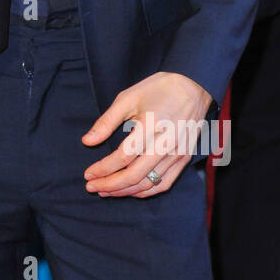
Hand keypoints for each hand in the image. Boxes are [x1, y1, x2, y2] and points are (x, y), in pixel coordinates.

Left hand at [81, 71, 212, 197]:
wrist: (193, 87)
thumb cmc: (158, 90)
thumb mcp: (128, 98)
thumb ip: (106, 122)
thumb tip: (87, 141)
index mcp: (150, 125)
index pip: (123, 156)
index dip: (103, 168)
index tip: (88, 174)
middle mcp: (166, 143)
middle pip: (135, 175)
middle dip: (110, 185)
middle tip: (91, 187)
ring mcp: (177, 153)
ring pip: (149, 183)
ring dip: (125, 191)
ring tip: (106, 191)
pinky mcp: (184, 159)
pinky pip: (164, 183)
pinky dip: (145, 191)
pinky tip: (130, 191)